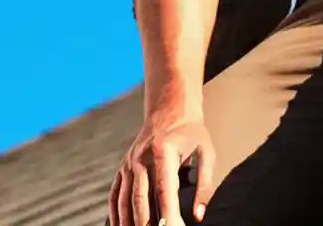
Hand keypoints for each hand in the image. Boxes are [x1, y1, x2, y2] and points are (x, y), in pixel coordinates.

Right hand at [108, 108, 215, 225]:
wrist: (170, 107)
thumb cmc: (192, 132)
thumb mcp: (206, 153)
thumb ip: (205, 186)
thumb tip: (198, 216)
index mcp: (163, 151)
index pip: (164, 190)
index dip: (168, 214)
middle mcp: (141, 157)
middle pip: (140, 198)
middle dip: (147, 224)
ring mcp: (129, 162)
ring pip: (125, 199)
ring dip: (129, 222)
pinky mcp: (123, 167)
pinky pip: (115, 194)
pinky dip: (116, 213)